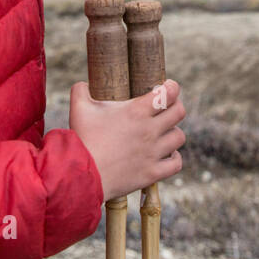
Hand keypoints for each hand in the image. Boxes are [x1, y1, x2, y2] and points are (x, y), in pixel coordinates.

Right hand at [69, 79, 184, 201]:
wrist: (82, 174)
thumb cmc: (82, 139)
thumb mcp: (79, 108)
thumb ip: (81, 91)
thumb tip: (83, 85)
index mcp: (137, 111)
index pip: (169, 93)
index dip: (172, 87)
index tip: (167, 87)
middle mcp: (150, 130)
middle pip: (179, 112)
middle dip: (175, 106)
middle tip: (167, 108)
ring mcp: (153, 152)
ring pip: (179, 137)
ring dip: (173, 132)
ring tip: (164, 132)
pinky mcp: (152, 173)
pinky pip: (176, 163)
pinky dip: (174, 157)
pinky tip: (167, 154)